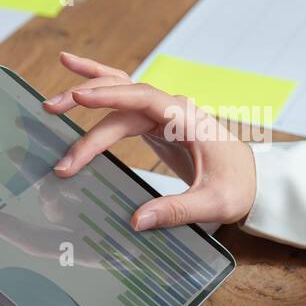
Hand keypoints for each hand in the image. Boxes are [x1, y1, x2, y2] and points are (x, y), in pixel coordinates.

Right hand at [42, 52, 256, 230]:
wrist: (254, 179)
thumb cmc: (238, 187)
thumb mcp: (214, 203)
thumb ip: (177, 211)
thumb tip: (137, 221)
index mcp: (187, 118)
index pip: (143, 100)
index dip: (110, 97)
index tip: (79, 100)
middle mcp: (173, 108)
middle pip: (123, 95)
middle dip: (86, 101)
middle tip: (51, 111)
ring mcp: (163, 113)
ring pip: (120, 92)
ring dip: (87, 91)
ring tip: (51, 100)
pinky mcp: (156, 123)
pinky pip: (123, 104)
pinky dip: (101, 91)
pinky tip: (78, 84)